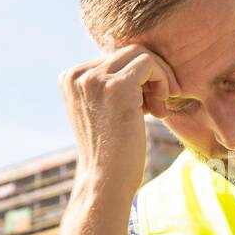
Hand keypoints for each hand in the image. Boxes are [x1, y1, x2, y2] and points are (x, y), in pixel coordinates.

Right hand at [59, 43, 178, 201]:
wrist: (105, 182)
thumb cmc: (111, 152)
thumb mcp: (106, 110)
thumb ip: (113, 83)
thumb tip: (136, 54)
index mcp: (70, 78)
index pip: (114, 57)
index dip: (137, 79)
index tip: (145, 108)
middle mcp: (77, 74)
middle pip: (128, 52)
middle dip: (151, 77)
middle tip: (158, 107)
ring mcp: (95, 79)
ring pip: (141, 54)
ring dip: (159, 78)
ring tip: (159, 109)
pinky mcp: (117, 86)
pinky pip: (150, 64)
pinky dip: (163, 81)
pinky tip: (161, 110)